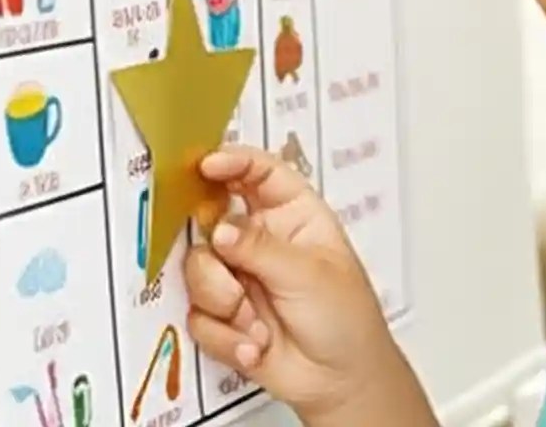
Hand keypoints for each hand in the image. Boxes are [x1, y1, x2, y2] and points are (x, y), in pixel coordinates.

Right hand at [183, 145, 434, 425]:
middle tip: (226, 258)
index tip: (207, 166)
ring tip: (256, 322)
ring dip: (226, 300)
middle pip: (212, 220)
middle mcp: (260, 241)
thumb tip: (220, 229)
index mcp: (292, 216)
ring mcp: (239, 277)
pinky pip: (199, 315)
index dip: (232, 162)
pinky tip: (256, 345)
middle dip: (217, 247)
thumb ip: (260, 247)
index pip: (258, 173)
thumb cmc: (346, 319)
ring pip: (200, 270)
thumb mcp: (310, 273)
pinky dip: (227, 334)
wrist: (341, 382)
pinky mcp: (223, 315)